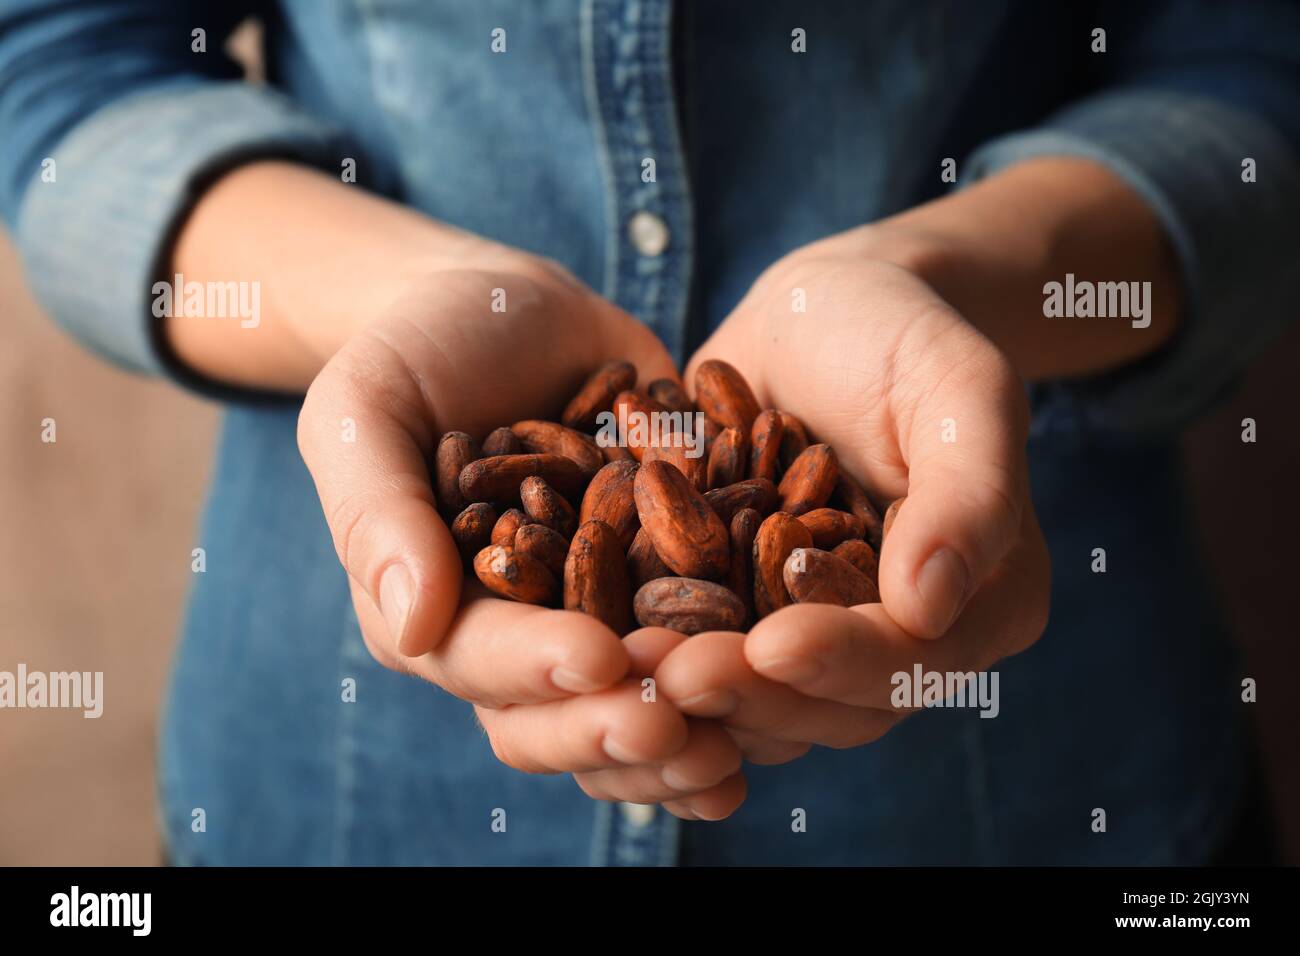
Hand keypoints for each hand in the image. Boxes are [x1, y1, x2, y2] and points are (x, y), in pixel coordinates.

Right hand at [297, 258, 743, 815]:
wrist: (510, 306)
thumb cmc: (416, 346)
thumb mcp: (366, 410)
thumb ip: (377, 512)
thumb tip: (414, 625)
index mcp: (436, 608)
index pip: (480, 661)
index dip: (537, 670)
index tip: (600, 659)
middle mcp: (518, 629)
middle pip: (562, 710)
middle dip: (617, 722)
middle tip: (680, 724)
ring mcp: (595, 609)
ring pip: (637, 697)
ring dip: (686, 727)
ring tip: (743, 739)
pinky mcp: (664, 576)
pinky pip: (704, 635)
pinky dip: (741, 670)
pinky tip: (792, 686)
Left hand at [656, 232, 1050, 754]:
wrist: (820, 313)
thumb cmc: (901, 333)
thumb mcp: (956, 386)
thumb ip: (967, 492)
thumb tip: (930, 608)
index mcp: (981, 601)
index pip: (911, 660)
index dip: (842, 663)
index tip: (770, 645)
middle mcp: (898, 638)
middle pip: (827, 705)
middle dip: (747, 695)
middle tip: (666, 675)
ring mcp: (814, 636)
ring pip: (755, 704)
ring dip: (686, 697)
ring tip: (616, 668)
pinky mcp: (741, 619)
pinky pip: (698, 661)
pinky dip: (646, 664)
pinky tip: (588, 652)